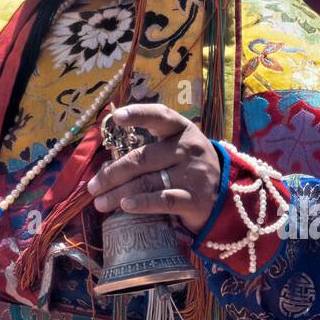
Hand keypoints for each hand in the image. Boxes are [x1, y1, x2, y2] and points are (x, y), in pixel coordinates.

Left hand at [87, 104, 221, 232]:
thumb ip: (147, 151)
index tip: (117, 117)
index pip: (160, 116)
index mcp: (181, 129)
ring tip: (99, 202)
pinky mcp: (195, 200)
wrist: (227, 195)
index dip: (138, 114)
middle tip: (92, 186)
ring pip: (147, 181)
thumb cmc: (189, 167)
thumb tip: (105, 167)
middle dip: (112, 173)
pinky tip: (126, 205)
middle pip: (142, 158)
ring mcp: (193, 174)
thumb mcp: (176, 149)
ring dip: (118, 193)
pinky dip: (142, 203)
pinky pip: (163, 200)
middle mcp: (188, 149)